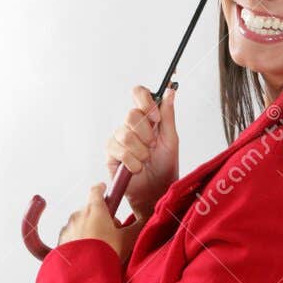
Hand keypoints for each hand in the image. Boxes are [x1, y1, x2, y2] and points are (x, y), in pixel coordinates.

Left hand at [56, 182, 145, 263]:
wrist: (85, 272)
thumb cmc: (107, 252)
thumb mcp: (127, 238)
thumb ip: (137, 226)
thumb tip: (145, 220)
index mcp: (95, 209)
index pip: (96, 190)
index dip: (101, 188)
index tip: (104, 188)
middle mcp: (79, 214)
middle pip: (90, 209)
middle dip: (99, 217)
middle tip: (109, 232)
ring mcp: (68, 226)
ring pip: (80, 223)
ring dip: (88, 229)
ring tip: (97, 247)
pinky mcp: (61, 240)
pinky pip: (71, 235)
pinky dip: (77, 240)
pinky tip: (86, 252)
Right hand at [107, 81, 179, 220]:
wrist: (157, 191)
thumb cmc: (165, 165)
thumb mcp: (171, 139)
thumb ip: (168, 115)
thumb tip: (170, 91)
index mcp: (146, 117)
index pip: (138, 93)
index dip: (146, 102)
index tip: (156, 118)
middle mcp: (130, 125)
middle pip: (131, 115)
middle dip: (146, 134)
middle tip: (153, 146)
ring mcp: (118, 139)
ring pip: (125, 135)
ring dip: (141, 151)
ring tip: (146, 160)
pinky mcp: (111, 154)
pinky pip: (119, 151)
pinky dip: (132, 162)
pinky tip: (137, 168)